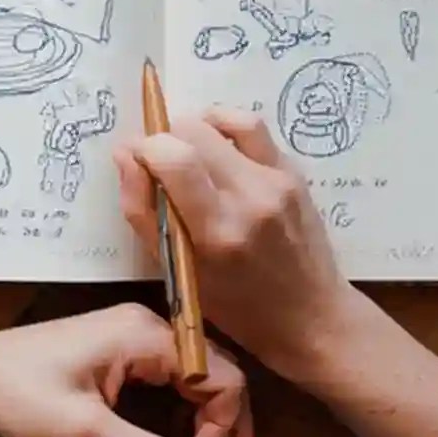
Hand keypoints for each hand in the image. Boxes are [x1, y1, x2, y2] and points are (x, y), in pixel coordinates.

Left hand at [0, 303, 251, 436]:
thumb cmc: (17, 395)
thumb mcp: (87, 432)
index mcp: (145, 334)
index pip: (221, 374)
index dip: (226, 425)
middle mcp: (144, 328)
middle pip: (212, 373)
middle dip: (220, 422)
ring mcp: (128, 339)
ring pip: (191, 378)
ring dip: (199, 419)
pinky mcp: (112, 356)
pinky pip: (165, 381)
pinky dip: (176, 412)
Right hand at [112, 106, 359, 379]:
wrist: (312, 315)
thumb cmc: (237, 307)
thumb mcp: (178, 273)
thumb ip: (143, 213)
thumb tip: (125, 156)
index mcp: (218, 231)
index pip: (174, 160)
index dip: (143, 148)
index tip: (132, 158)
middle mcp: (251, 197)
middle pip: (194, 133)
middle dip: (163, 138)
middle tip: (156, 161)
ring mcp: (277, 180)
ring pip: (222, 121)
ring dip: (192, 127)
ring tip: (183, 150)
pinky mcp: (293, 171)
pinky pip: (252, 127)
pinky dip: (223, 125)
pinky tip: (214, 144)